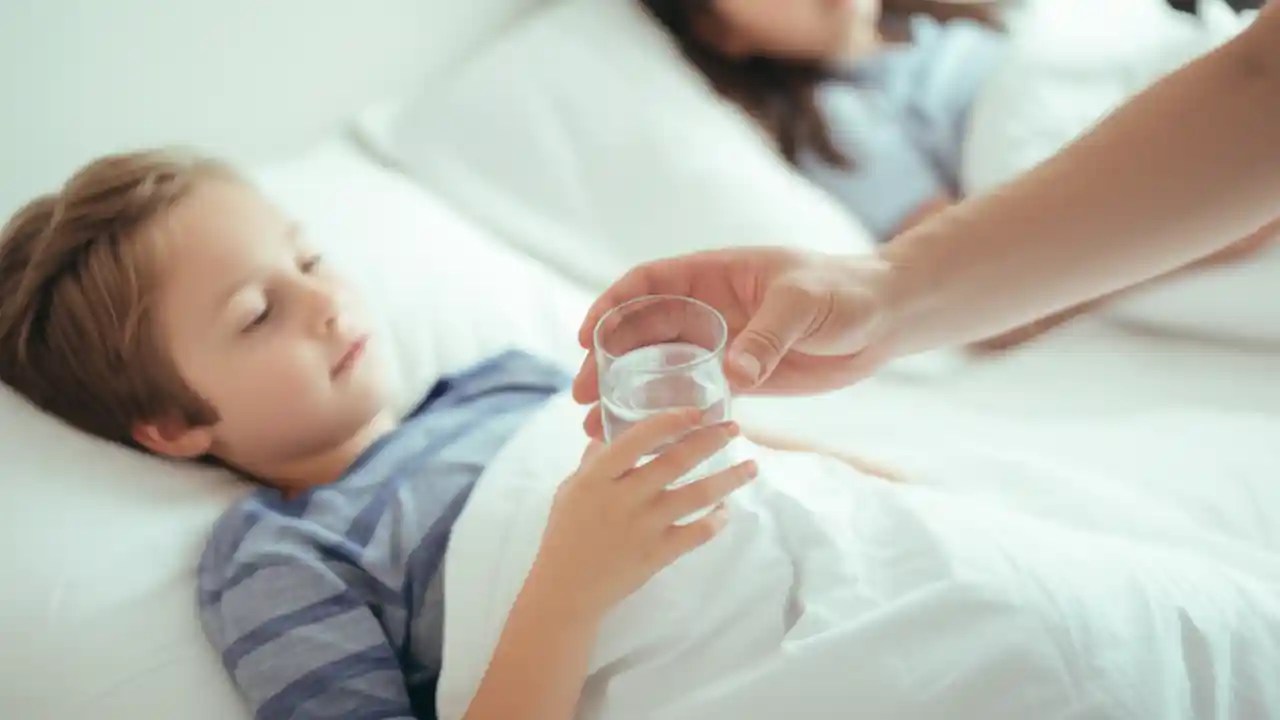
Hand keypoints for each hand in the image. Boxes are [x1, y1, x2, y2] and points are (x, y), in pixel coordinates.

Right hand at [533, 409, 757, 620]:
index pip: (637, 439)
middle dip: (710, 440)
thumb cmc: (565, 535)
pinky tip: (726, 510)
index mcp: (599, 477)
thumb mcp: (570, 490)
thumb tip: (606, 438)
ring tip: (752, 467)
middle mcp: (625, 497)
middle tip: (735, 427)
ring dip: (728, 479)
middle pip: (676, 461)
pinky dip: (716, 521)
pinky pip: (697, 533)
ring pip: (696, 496)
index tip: (695, 411)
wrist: (566, 590)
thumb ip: (592, 463)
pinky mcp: (658, 554)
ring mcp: (645, 526)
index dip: (669, 422)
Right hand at [573, 248, 901, 437]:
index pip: (648, 284)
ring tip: (598, 426)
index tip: (587, 336)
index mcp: (714, 275)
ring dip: (629, 395)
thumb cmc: (845, 292)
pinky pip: (696, 397)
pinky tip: (648, 440)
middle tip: (582, 394)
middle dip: (607, 361)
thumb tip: (732, 374)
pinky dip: (671, 416)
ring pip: (662, 369)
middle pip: (643, 332)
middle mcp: (709, 309)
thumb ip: (767, 336)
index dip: (611, 306)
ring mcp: (722, 344)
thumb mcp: (804, 304)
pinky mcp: (742, 378)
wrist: (885, 319)